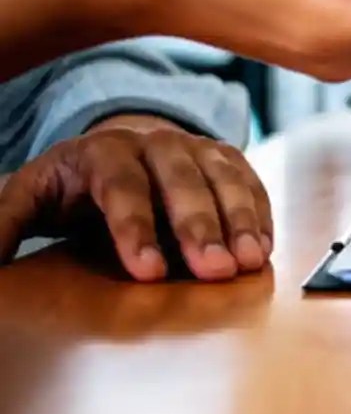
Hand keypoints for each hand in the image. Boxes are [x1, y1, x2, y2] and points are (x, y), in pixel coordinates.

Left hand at [0, 114, 272, 281]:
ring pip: (223, 177)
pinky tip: (262, 247)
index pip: (122, 187)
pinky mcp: (226, 158)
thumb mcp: (31, 198)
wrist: (119, 150)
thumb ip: (6, 223)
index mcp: (102, 150)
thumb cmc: (74, 186)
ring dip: (240, 220)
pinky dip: (260, 212)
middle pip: (181, 180)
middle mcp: (156, 142)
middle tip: (213, 269)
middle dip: (199, 226)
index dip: (136, 229)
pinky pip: (250, 180)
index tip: (149, 271)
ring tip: (248, 261)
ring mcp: (196, 147)